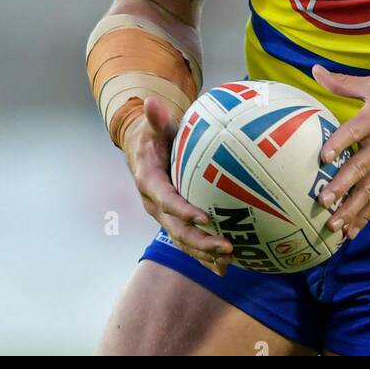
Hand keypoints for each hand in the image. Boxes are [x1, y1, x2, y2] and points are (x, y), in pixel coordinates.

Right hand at [122, 95, 232, 275]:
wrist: (141, 151)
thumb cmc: (152, 134)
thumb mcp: (153, 125)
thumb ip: (155, 118)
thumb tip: (151, 101)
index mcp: (149, 181)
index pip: (166, 199)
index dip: (182, 211)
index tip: (203, 217)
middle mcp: (155, 204)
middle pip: (176, 229)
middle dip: (200, 241)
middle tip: (226, 246)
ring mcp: (164, 216)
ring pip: (182, 240)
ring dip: (204, 253)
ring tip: (228, 262)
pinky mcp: (173, 220)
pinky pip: (188, 241)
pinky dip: (204, 255)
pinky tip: (225, 267)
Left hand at [311, 64, 369, 240]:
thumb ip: (343, 83)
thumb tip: (314, 70)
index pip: (356, 131)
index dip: (340, 144)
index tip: (323, 158)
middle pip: (362, 166)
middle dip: (343, 185)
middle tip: (324, 201)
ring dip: (353, 208)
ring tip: (334, 225)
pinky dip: (367, 215)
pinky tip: (351, 232)